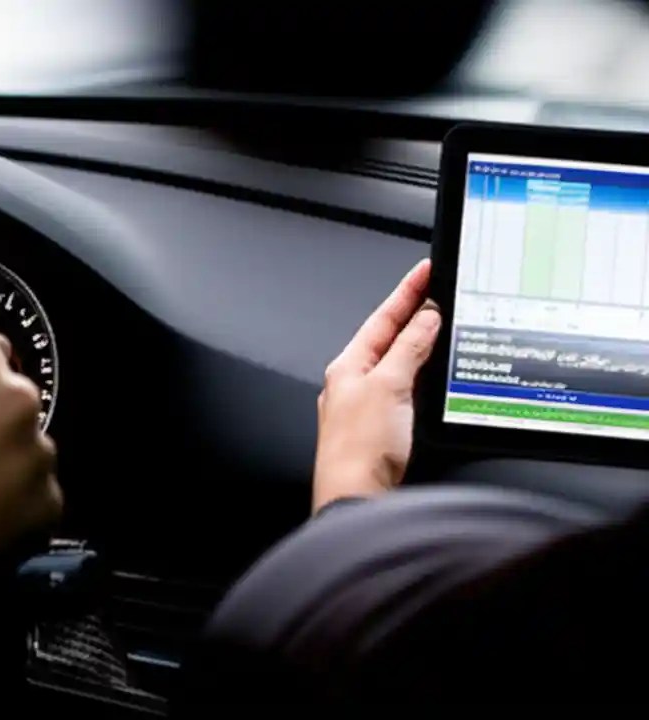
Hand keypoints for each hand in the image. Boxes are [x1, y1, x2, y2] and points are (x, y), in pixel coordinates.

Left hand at [313, 259, 440, 512]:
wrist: (354, 499)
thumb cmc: (358, 448)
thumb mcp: (388, 386)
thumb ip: (408, 350)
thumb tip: (425, 318)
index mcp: (347, 366)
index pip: (383, 318)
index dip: (407, 292)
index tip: (427, 269)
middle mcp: (353, 384)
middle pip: (389, 339)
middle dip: (415, 314)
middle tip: (441, 288)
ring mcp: (367, 407)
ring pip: (397, 364)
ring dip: (419, 343)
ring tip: (442, 321)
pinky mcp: (382, 431)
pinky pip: (404, 390)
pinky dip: (421, 376)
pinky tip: (434, 374)